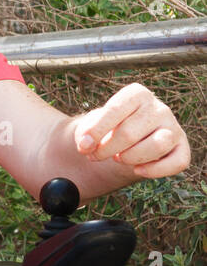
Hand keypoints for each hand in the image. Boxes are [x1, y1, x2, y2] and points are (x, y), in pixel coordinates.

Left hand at [72, 83, 189, 178]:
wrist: (126, 139)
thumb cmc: (108, 128)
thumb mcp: (92, 125)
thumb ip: (85, 133)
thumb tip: (86, 146)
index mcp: (136, 94)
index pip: (115, 110)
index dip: (97, 131)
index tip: (84, 146)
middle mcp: (159, 108)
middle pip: (130, 132)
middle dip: (107, 149)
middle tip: (95, 156)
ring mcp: (173, 127)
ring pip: (157, 145)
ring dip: (130, 158)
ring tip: (118, 158)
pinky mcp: (182, 148)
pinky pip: (177, 162)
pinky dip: (155, 170)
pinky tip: (137, 170)